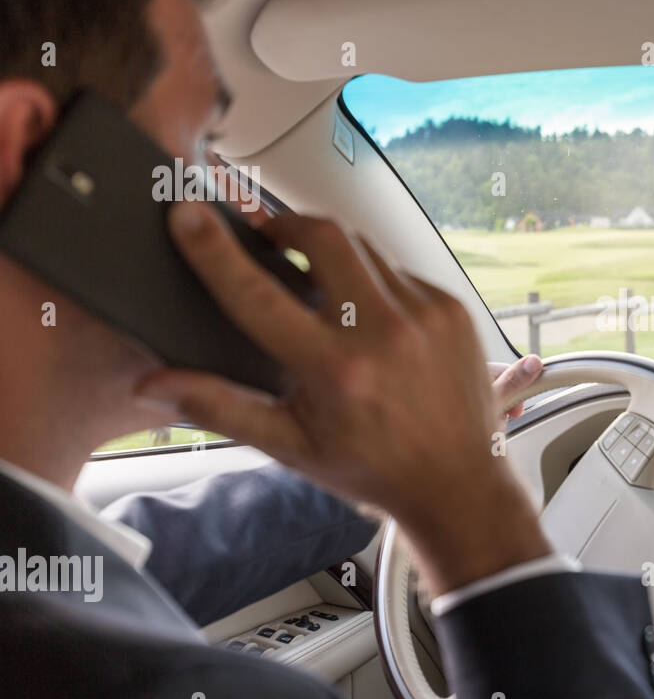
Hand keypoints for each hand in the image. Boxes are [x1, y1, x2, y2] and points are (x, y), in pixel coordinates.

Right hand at [134, 202, 550, 595]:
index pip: (258, 294)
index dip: (215, 250)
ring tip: (313, 271)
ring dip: (331, 249)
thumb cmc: (371, 467)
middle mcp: (384, 333)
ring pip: (364, 247)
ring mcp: (425, 316)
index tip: (188, 214)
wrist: (458, 484)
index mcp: (334, 369)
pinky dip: (374, 279)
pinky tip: (367, 310)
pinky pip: (400, 271)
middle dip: (284, 224)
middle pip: (321, 236)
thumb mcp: (290, 446)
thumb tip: (150, 383)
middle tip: (265, 235)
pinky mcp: (452, 309)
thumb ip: (220, 406)